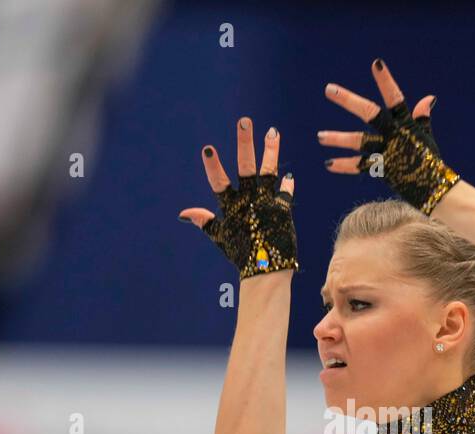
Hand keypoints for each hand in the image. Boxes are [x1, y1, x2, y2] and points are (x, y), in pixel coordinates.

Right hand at [178, 116, 298, 279]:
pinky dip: (287, 185)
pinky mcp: (283, 211)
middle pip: (246, 168)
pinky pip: (285, 194)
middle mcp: (249, 202)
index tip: (207, 148)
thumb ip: (205, 221)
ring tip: (272, 131)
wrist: (265, 272)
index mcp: (231, 207)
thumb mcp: (220, 237)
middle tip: (245, 121)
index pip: (219, 183)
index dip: (213, 167)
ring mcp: (267, 205)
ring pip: (268, 172)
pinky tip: (289, 175)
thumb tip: (184, 213)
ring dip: (270, 151)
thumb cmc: (241, 254)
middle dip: (245, 144)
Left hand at [318, 57, 460, 215]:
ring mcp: (387, 152)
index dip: (386, 81)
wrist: (435, 188)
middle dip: (348, 100)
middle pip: (369, 113)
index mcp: (406, 124)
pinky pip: (359, 166)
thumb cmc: (430, 161)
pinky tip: (328, 163)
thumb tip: (429, 98)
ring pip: (358, 141)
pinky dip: (344, 165)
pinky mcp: (381, 169)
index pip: (395, 97)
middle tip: (329, 90)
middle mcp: (394, 135)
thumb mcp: (426, 137)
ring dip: (337, 138)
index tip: (376, 64)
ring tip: (320, 137)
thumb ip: (422, 117)